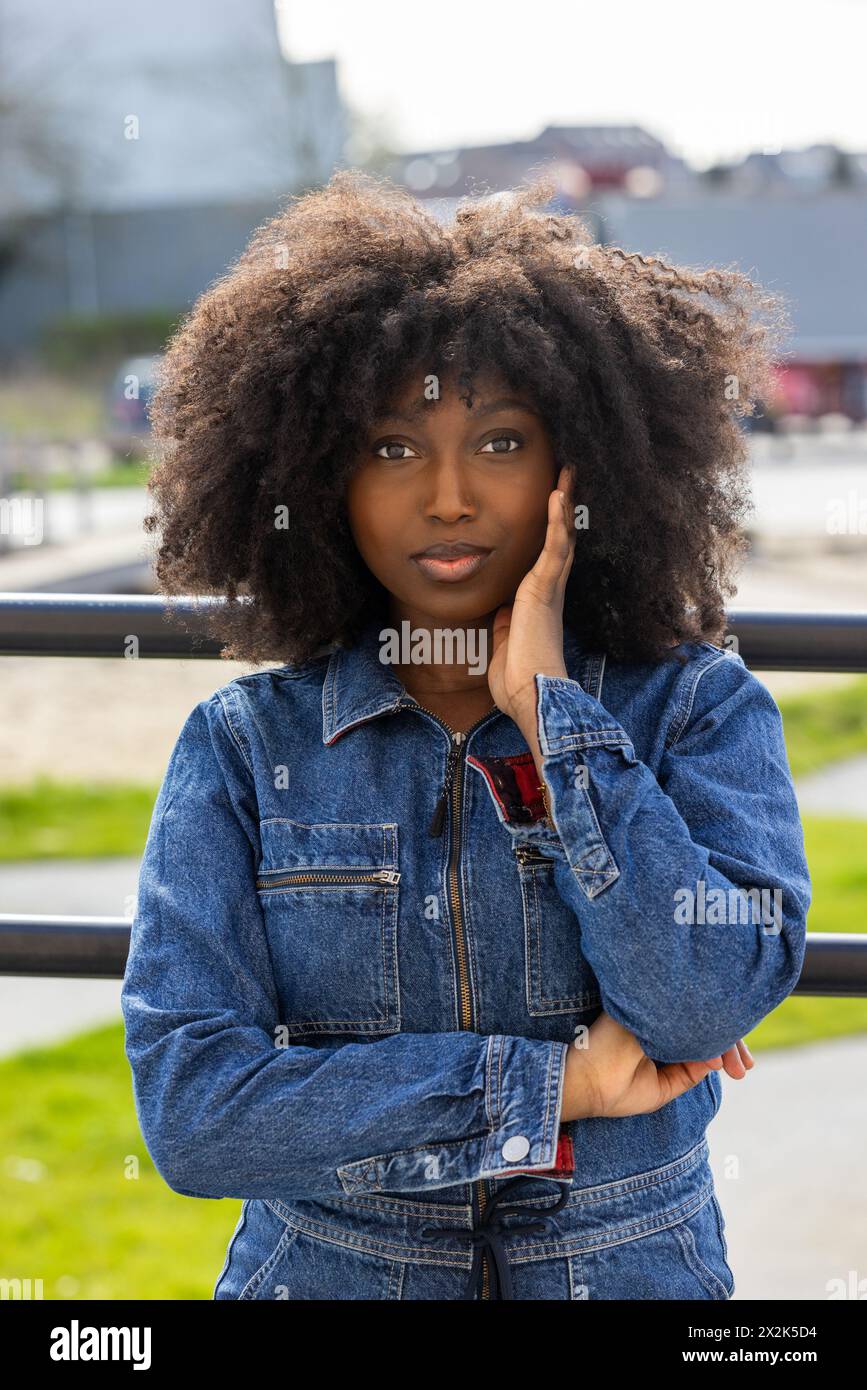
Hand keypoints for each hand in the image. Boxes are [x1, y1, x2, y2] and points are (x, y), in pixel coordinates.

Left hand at [487, 465, 575, 733]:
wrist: (531, 694)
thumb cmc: (518, 680)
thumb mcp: (504, 648)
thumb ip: (504, 629)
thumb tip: (501, 615)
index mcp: (539, 605)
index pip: (548, 562)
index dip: (553, 535)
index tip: (553, 512)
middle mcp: (550, 592)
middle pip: (560, 541)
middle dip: (563, 510)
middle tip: (566, 479)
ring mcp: (548, 588)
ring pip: (561, 536)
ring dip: (562, 503)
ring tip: (566, 471)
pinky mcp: (543, 588)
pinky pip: (553, 546)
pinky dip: (555, 518)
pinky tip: (557, 493)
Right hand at [561, 1010, 754, 1121]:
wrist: (581, 1083)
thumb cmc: (615, 1090)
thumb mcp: (661, 1088)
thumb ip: (688, 1072)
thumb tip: (720, 1059)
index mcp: (660, 1037)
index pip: (697, 1036)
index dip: (723, 1047)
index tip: (744, 1068)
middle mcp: (655, 1020)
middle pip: (699, 1023)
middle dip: (727, 1043)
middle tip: (744, 1068)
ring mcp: (645, 1010)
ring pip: (692, 1014)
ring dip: (719, 1036)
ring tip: (736, 1061)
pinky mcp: (637, 1003)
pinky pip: (676, 1008)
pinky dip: (699, 1024)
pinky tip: (718, 1043)